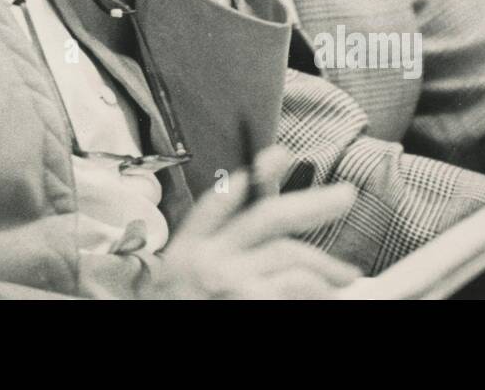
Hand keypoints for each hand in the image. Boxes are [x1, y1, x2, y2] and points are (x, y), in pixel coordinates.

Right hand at [145, 147, 361, 299]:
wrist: (138, 332)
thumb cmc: (172, 304)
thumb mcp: (179, 277)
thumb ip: (213, 246)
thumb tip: (257, 223)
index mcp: (187, 253)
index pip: (220, 202)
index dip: (254, 174)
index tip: (283, 153)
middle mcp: (207, 262)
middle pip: (267, 217)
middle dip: (312, 203)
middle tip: (346, 195)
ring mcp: (227, 284)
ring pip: (289, 255)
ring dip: (325, 265)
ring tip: (346, 276)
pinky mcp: (244, 301)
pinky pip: (292, 288)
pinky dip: (315, 290)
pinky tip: (328, 294)